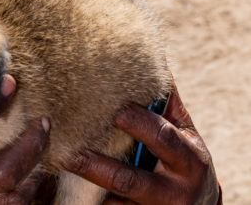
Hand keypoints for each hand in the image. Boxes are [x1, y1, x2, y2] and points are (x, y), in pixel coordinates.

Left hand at [62, 85, 219, 204]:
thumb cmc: (187, 162)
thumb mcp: (186, 134)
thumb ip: (168, 104)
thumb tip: (152, 60)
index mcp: (189, 160)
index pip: (162, 138)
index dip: (138, 123)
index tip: (113, 109)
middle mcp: (173, 192)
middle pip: (130, 180)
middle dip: (98, 166)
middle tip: (70, 151)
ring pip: (115, 203)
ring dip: (86, 187)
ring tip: (61, 167)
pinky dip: (90, 203)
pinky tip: (64, 190)